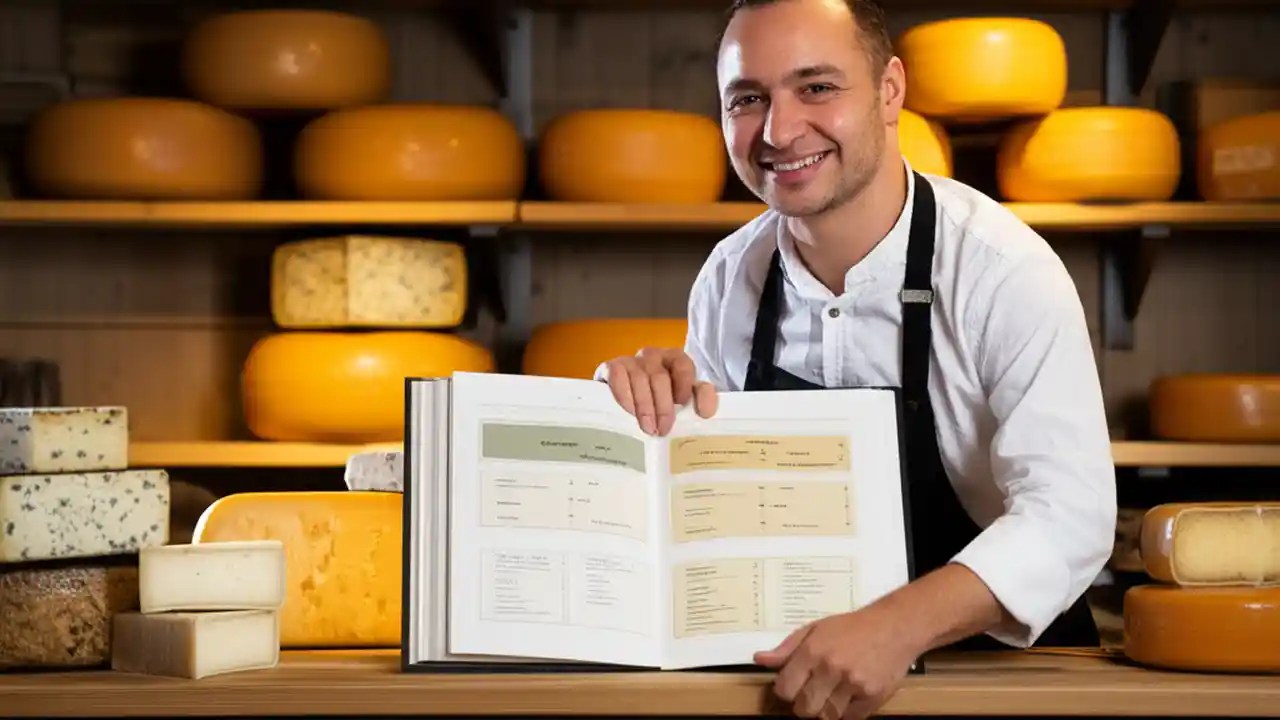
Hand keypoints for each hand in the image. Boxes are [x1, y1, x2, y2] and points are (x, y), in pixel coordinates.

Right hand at [602, 347, 716, 434]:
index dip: (684, 383)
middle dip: (663, 406)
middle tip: (663, 429)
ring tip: (649, 429)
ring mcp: (630, 361)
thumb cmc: (661, 401)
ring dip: (645, 406)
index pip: (683, 364)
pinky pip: (617, 377)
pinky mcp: (610, 367)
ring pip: (639, 378)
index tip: (683, 403)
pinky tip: (629, 413)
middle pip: (659, 376)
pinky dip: (625, 396)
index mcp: (674, 359)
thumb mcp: (684, 400)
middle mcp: (652, 356)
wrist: (624, 401)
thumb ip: (700, 399)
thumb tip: (706, 412)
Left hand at [753, 603, 922, 719]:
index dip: (785, 691)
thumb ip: (787, 648)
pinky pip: (849, 718)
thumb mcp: (815, 628)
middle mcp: (831, 669)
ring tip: (829, 694)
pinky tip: (847, 698)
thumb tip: (760, 659)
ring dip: (824, 709)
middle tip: (811, 692)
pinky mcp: (872, 697)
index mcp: (813, 651)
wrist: (895, 627)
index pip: (784, 688)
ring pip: (826, 716)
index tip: (791, 687)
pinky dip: (845, 712)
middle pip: (803, 708)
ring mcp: (853, 685)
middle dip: (803, 704)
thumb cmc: (853, 627)